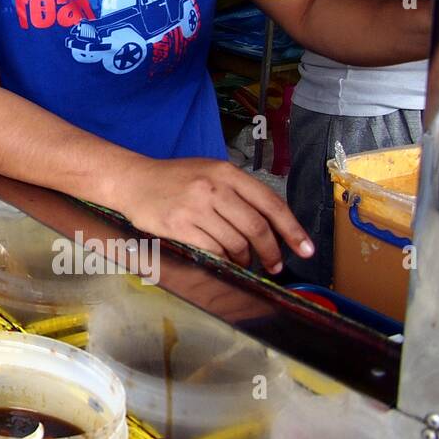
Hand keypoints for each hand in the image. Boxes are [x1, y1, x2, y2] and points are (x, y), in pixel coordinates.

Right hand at [110, 156, 314, 273]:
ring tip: (244, 262)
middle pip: (256, 228)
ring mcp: (195, 207)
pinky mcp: (179, 226)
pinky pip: (213, 251)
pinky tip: (225, 261)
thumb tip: (272, 225)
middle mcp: (213, 187)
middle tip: (275, 266)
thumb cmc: (173, 179)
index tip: (306, 249)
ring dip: (246, 259)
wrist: (133, 181)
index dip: (292, 229)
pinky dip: (225, 261)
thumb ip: (238, 193)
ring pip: (236, 243)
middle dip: (272, 252)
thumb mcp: (209, 172)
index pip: (270, 203)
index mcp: (226, 172)